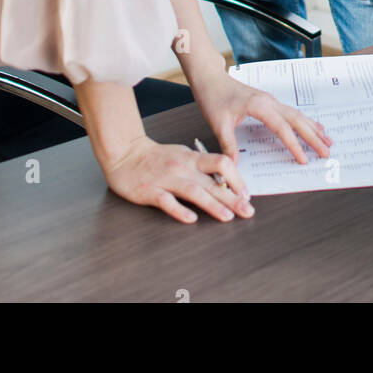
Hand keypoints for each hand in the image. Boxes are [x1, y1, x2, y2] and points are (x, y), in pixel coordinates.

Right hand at [99, 135, 255, 223]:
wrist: (124, 154)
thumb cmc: (157, 157)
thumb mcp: (183, 156)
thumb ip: (202, 168)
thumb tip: (225, 182)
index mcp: (192, 158)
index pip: (221, 163)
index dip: (236, 178)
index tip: (246, 194)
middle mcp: (182, 167)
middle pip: (211, 181)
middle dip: (232, 197)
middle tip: (247, 210)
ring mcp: (166, 179)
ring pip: (193, 191)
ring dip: (212, 204)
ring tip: (227, 216)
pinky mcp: (149, 191)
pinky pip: (166, 201)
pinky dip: (179, 210)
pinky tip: (191, 219)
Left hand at [196, 72, 331, 166]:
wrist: (211, 79)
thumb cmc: (214, 98)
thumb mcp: (218, 124)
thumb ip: (228, 145)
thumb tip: (235, 166)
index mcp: (260, 106)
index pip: (282, 128)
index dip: (294, 144)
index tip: (304, 159)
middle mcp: (270, 102)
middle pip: (297, 120)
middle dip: (313, 137)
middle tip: (326, 151)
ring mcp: (271, 101)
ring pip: (298, 115)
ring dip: (313, 128)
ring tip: (327, 140)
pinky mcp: (269, 103)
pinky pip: (292, 113)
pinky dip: (305, 121)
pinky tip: (312, 126)